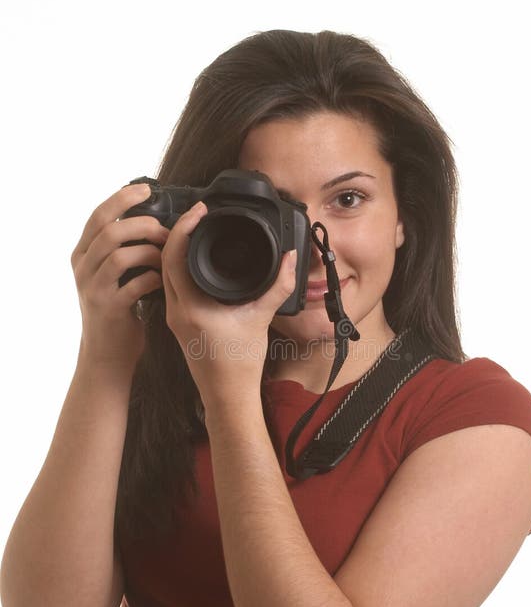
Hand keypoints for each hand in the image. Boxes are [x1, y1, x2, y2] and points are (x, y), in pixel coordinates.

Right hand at [71, 182, 169, 375]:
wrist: (107, 353)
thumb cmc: (119, 308)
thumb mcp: (113, 274)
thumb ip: (123, 249)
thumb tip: (155, 221)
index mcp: (83, 254)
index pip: (98, 215)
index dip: (122, 198)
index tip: (147, 189)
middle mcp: (83, 267)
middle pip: (109, 230)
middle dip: (143, 224)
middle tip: (166, 232)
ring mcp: (92, 288)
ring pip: (120, 254)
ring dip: (150, 251)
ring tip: (167, 256)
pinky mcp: (108, 308)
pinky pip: (134, 284)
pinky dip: (153, 278)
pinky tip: (163, 281)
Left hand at [161, 200, 296, 394]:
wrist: (228, 396)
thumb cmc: (240, 365)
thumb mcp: (262, 318)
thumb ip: (279, 286)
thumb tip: (290, 258)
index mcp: (190, 308)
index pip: (174, 256)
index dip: (184, 227)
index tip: (200, 210)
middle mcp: (175, 310)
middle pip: (164, 259)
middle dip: (178, 231)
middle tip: (198, 213)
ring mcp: (173, 316)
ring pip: (165, 272)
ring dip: (176, 248)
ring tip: (195, 229)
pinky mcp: (178, 321)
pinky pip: (172, 285)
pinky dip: (179, 266)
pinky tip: (194, 257)